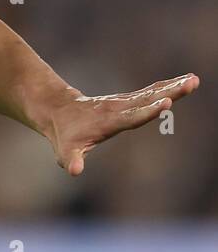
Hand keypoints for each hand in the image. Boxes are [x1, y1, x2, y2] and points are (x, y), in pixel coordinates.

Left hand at [41, 74, 199, 175]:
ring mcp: (124, 102)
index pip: (132, 117)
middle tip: (191, 83)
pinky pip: (150, 92)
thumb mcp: (65, 150)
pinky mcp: (128, 100)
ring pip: (151, 93)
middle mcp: (119, 108)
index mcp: (109, 121)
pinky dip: (167, 87)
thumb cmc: (65, 135)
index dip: (149, 111)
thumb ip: (71, 159)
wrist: (58, 110)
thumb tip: (73, 171)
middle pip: (148, 100)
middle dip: (170, 92)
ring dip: (173, 87)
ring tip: (194, 80)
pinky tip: (184, 81)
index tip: (167, 102)